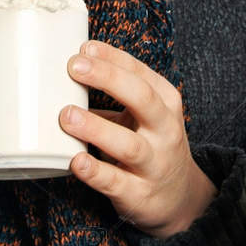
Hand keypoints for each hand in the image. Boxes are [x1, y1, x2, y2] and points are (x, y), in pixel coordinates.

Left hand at [59, 40, 215, 238]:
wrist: (178, 197)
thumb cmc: (151, 145)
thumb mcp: (144, 115)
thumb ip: (115, 96)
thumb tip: (67, 75)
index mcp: (166, 103)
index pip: (141, 73)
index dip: (113, 58)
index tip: (85, 48)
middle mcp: (165, 130)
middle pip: (142, 98)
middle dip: (109, 78)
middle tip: (74, 67)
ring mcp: (154, 164)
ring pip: (128, 144)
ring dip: (96, 128)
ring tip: (67, 115)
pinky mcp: (139, 194)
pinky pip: (115, 182)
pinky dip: (95, 171)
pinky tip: (76, 160)